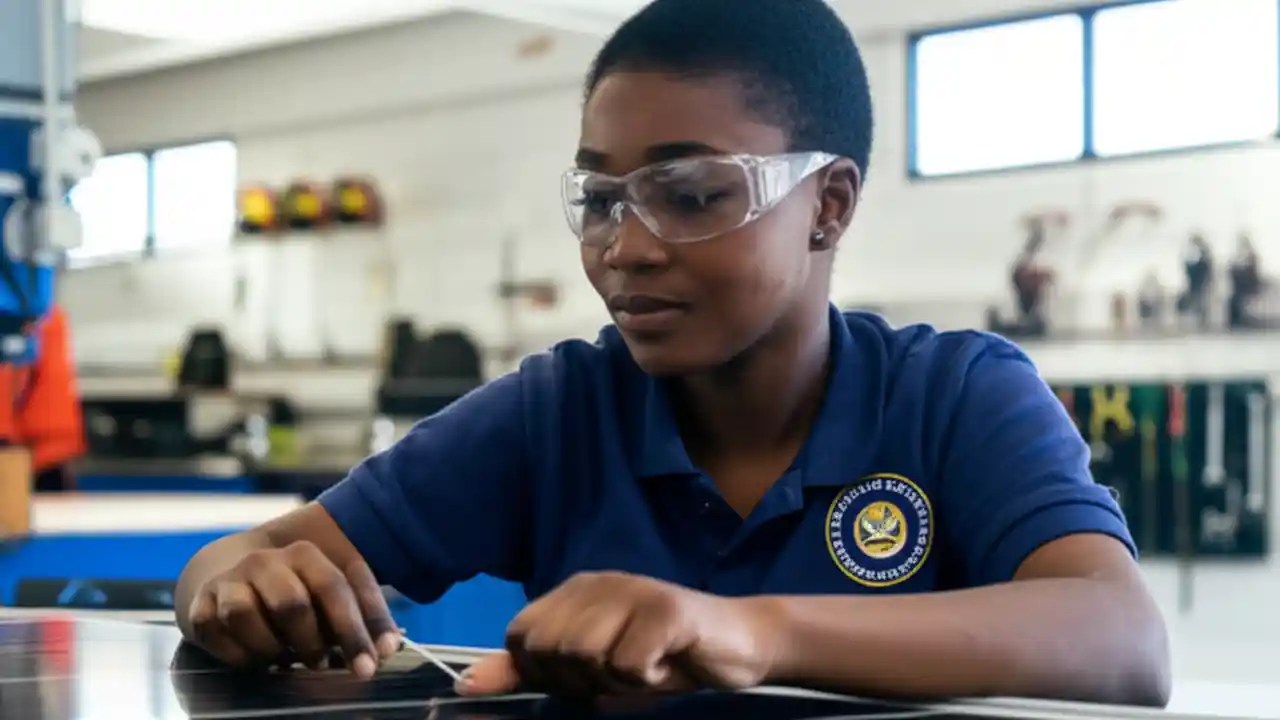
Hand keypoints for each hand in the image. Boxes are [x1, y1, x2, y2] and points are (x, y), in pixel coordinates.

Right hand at [186, 541, 399, 677]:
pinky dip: (239, 655)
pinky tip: (254, 660)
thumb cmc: (293, 589)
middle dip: (312, 644)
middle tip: (320, 663)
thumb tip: (390, 649)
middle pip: (293, 605)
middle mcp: (266, 561)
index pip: (338, 587)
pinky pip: (217, 633)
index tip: (370, 665)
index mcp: (305, 554)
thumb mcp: (329, 594)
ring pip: (247, 616)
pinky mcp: (201, 604)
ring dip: (271, 649)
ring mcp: (230, 581)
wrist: (226, 572)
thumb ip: (362, 618)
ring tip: (285, 659)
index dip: (357, 629)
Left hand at [459, 572, 782, 696]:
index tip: (585, 677)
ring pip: (583, 656)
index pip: (520, 637)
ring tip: (647, 666)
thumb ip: (531, 673)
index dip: (544, 672)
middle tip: (620, 671)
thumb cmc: (663, 659)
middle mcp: (598, 583)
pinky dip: (648, 680)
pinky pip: (628, 665)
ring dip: (615, 680)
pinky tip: (669, 665)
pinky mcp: (667, 610)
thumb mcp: (590, 672)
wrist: (740, 645)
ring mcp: (633, 591)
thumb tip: (466, 685)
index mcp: (574, 592)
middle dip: (579, 679)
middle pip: (548, 649)